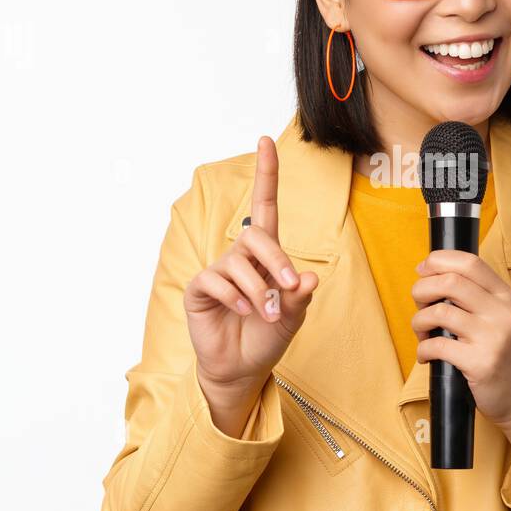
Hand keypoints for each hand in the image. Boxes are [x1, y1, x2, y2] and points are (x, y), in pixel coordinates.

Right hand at [184, 134, 319, 400]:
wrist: (242, 368)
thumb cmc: (267, 336)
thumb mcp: (292, 316)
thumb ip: (299, 296)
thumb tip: (309, 277)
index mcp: (266, 255)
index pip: (265, 207)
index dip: (266, 175)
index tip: (266, 142)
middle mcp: (241, 257)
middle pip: (256, 235)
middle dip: (276, 261)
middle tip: (289, 289)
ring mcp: (219, 270)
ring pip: (238, 263)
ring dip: (258, 290)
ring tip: (265, 315)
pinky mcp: (201, 288)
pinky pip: (217, 280)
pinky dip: (236, 298)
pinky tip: (242, 313)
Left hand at [410, 249, 510, 428]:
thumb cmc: (499, 353)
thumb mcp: (497, 317)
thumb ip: (473, 295)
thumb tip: (428, 275)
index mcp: (505, 296)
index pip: (470, 262)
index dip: (439, 261)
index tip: (422, 270)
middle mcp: (502, 312)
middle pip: (450, 282)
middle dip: (422, 290)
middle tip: (420, 306)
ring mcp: (493, 337)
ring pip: (439, 312)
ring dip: (419, 322)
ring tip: (423, 334)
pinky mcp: (480, 363)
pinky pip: (437, 345)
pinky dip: (423, 349)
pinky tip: (427, 355)